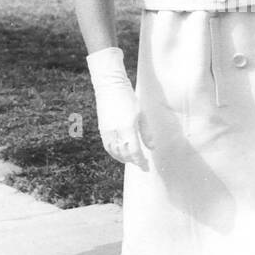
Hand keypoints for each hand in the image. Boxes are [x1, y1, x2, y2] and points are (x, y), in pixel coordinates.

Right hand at [87, 47, 152, 169]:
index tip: (146, 167)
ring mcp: (107, 132)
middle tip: (141, 163)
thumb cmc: (128, 98)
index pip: (134, 152)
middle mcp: (116, 132)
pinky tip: (121, 154)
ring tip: (132, 160)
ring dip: (124, 159)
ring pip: (114, 152)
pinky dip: (115, 154)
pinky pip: (108, 147)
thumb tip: (152, 147)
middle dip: (133, 161)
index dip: (140, 161)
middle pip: (124, 154)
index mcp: (128, 128)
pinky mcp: (102, 130)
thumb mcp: (142, 114)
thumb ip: (146, 132)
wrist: (110, 87)